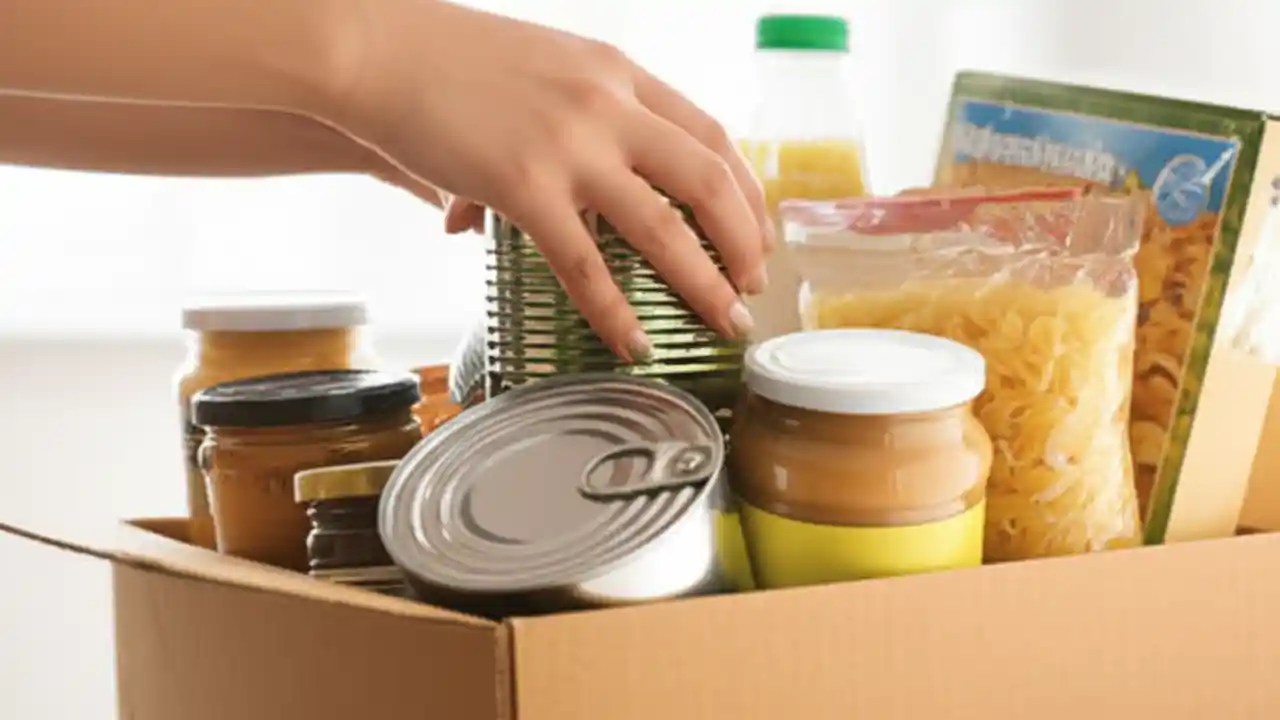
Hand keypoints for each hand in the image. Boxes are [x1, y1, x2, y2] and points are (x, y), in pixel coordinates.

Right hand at [325, 0, 771, 359]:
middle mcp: (608, 104)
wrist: (376, 47)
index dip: (744, 191)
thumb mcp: (535, 73)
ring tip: (725, 322)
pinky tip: (634, 344)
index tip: (754, 231)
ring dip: (704, 282)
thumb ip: (562, 131)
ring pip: (664, 227)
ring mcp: (570, 145)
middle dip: (743, 241)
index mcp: (618, 72)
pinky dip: (616, 314)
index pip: (710, 134)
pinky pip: (586, 265)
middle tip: (752, 287)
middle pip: (708, 179)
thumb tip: (548, 196)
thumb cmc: (446, 60)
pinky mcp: (523, 186)